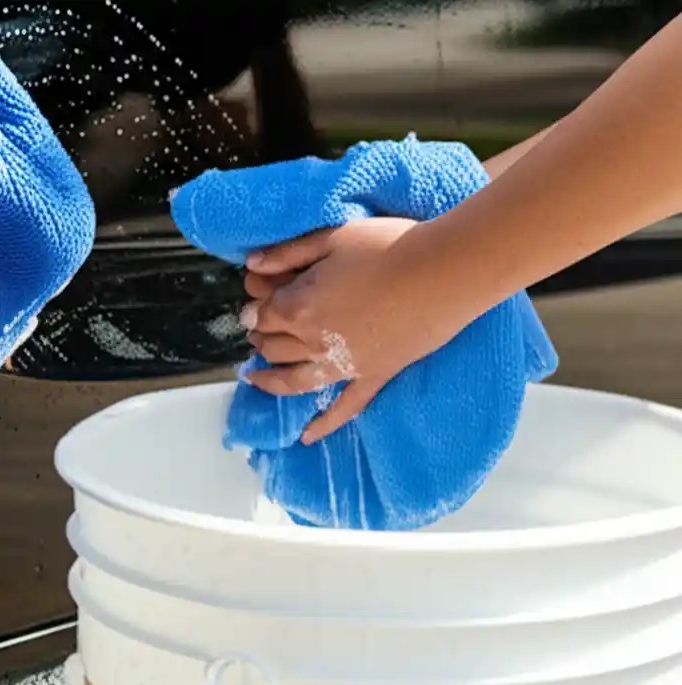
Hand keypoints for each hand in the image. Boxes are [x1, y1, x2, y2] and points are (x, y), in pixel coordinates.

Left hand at [239, 218, 480, 443]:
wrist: (443, 271)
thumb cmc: (387, 246)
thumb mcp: (331, 238)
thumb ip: (287, 253)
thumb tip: (251, 263)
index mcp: (299, 306)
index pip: (262, 316)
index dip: (254, 312)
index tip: (253, 310)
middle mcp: (314, 341)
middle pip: (274, 347)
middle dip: (260, 341)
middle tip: (258, 336)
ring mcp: (344, 365)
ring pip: (295, 381)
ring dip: (271, 381)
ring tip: (256, 378)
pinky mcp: (374, 376)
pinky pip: (344, 408)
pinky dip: (324, 424)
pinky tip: (306, 436)